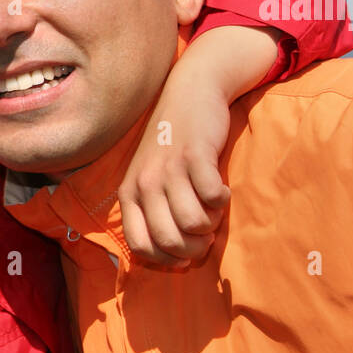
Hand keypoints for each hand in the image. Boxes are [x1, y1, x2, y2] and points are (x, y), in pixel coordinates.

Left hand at [118, 74, 231, 266]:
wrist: (189, 92)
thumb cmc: (173, 145)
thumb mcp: (150, 178)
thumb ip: (154, 212)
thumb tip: (175, 259)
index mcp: (129, 194)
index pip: (140, 246)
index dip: (167, 258)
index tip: (185, 252)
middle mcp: (144, 183)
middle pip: (169, 241)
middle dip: (195, 247)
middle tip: (207, 231)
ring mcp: (168, 169)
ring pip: (193, 223)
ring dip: (212, 222)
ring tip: (213, 206)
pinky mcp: (194, 155)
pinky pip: (213, 197)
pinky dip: (223, 200)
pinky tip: (222, 188)